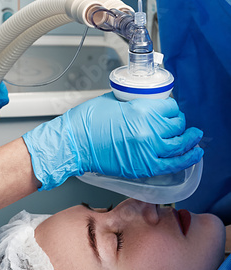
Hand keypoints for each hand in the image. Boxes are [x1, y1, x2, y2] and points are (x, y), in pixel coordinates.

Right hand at [23, 92, 202, 191]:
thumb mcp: (114, 102)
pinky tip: (193, 154)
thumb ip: (135, 103)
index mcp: (141, 112)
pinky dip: (186, 159)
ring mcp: (147, 152)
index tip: (170, 109)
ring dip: (191, 142)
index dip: (172, 107)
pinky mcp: (143, 167)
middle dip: (180, 123)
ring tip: (195, 138)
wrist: (73, 144)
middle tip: (178, 122)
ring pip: (180, 146)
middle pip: (178, 126)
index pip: (170, 107)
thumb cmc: (87, 122)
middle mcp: (148, 132)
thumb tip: (149, 105)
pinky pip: (172, 164)